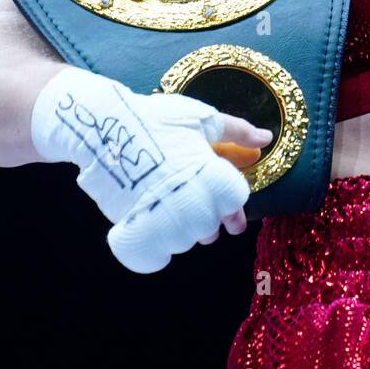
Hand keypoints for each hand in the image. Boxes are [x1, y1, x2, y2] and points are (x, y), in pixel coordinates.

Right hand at [31, 66, 273, 272]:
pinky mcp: (131, 223)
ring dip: (185, 233)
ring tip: (175, 213)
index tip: (233, 217)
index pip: (233, 202)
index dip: (235, 210)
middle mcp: (185, 194)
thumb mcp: (200, 118)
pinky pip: (155, 250)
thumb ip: (236, 130)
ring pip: (183, 240)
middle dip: (209, 222)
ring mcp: (157, 211)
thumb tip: (266, 139)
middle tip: (196, 208)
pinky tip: (158, 230)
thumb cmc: (156, 118)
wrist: (103, 126)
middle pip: (209, 226)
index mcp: (206, 168)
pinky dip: (160, 246)